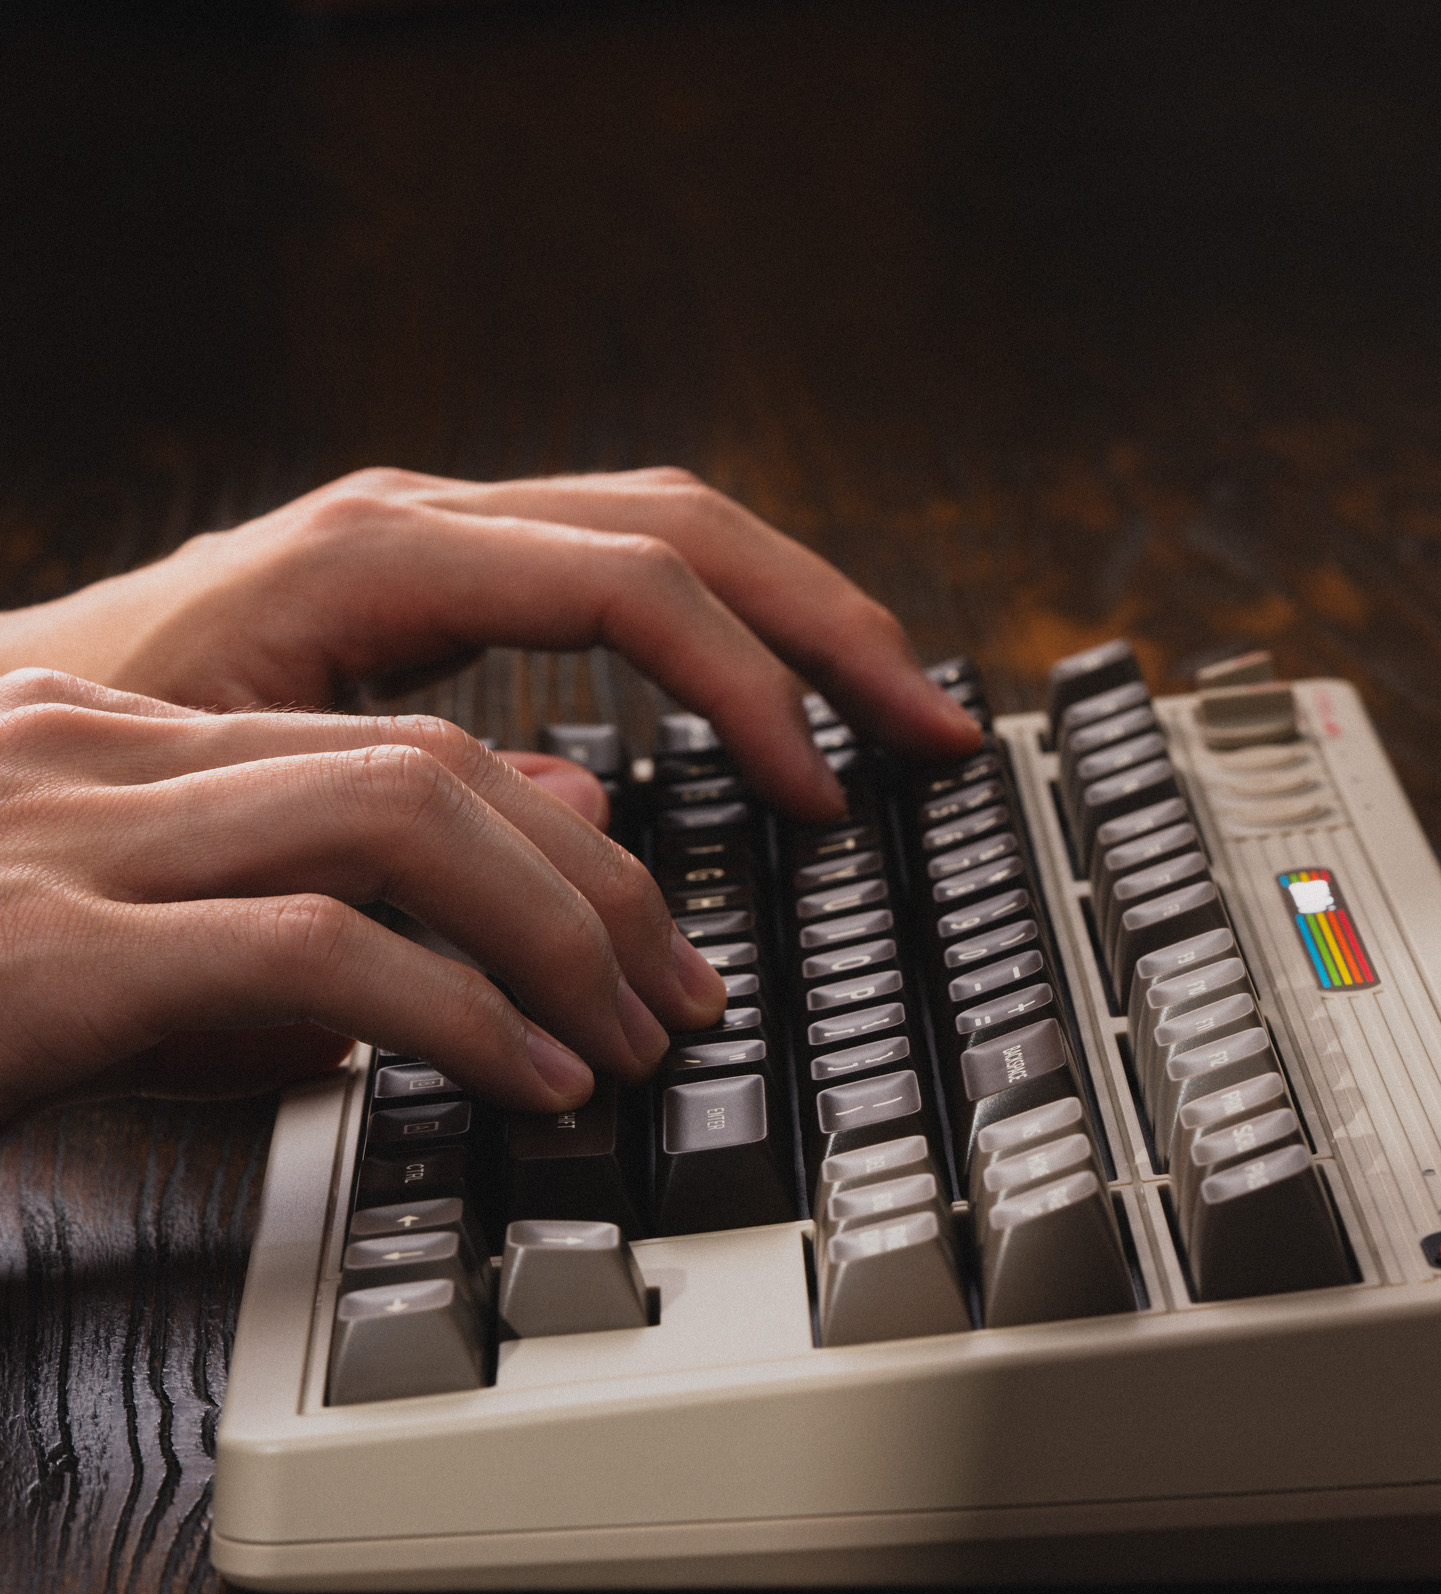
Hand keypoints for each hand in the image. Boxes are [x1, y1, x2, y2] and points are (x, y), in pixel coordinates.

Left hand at [0, 466, 983, 821]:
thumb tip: (599, 810)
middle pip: (691, 528)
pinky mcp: (440, 577)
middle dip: (831, 626)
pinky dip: (725, 622)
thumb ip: (419, 804)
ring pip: (674, 528)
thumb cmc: (89, 768)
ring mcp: (436, 537)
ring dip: (799, 612)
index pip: (635, 587)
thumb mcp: (237, 800)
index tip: (822, 789)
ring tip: (894, 697)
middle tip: (935, 722)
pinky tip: (768, 686)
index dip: (754, 685)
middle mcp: (421, 519)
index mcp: (379, 556)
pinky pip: (626, 565)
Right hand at [0, 670, 735, 1120]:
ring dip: (556, 933)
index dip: (575, 833)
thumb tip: (545, 829)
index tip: (659, 935)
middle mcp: (103, 742)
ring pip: (403, 808)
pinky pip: (316, 945)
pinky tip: (529, 1081)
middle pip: (440, 755)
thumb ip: (310, 891)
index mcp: (124, 730)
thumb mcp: (130, 948)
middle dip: (603, 879)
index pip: (412, 738)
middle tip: (686, 996)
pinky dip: (459, 1013)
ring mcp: (73, 826)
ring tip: (628, 1039)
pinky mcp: (49, 943)